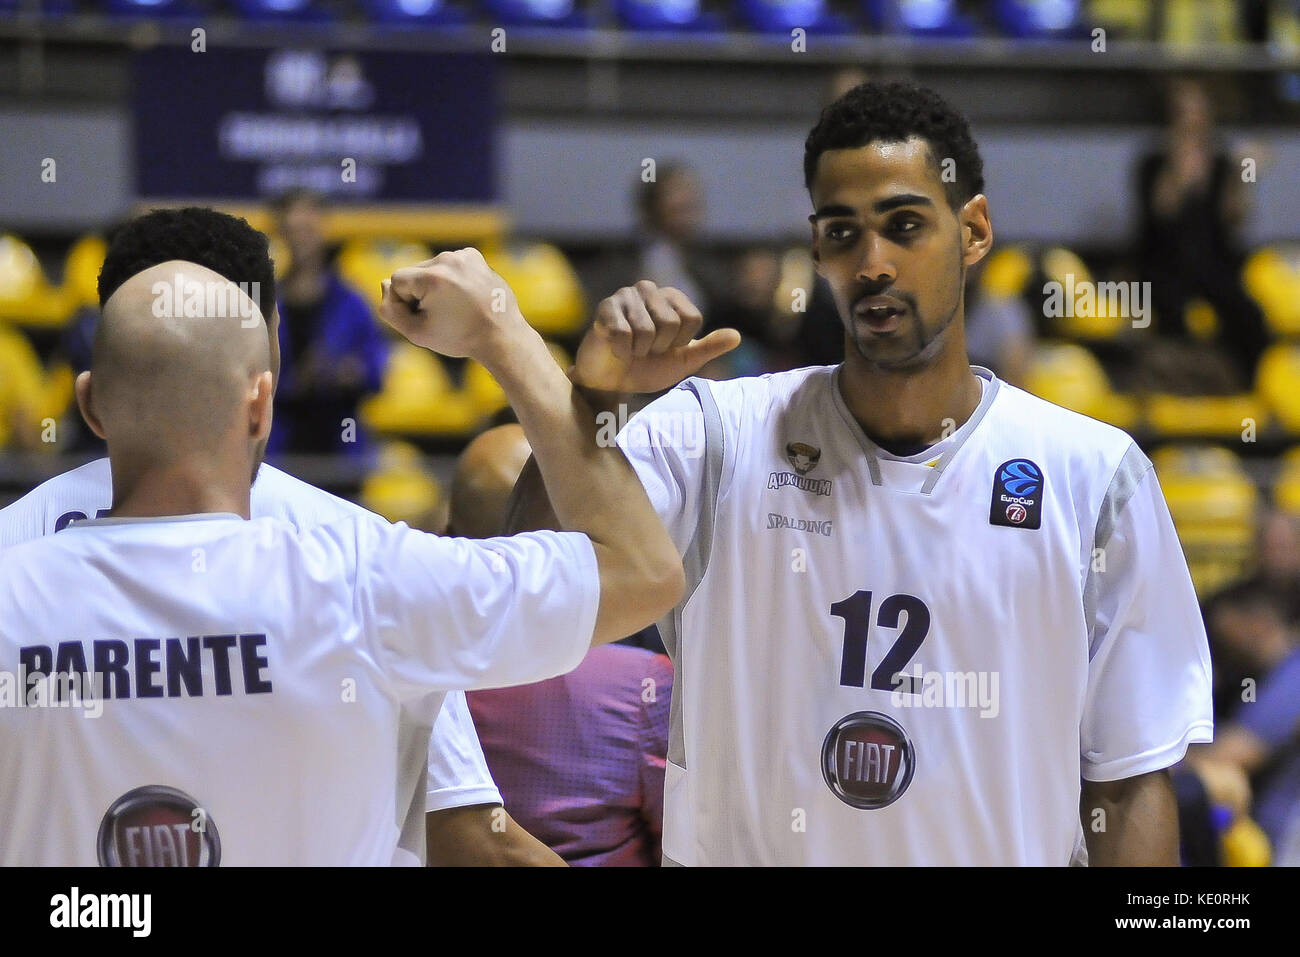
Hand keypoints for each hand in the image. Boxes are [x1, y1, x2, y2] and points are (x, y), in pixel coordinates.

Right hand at [379, 248, 526, 360]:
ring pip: (430, 268)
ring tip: (456, 307)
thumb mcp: (417, 333)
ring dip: (435, 285)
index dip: (406, 302)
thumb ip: (390, 310)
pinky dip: (452, 279)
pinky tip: (465, 296)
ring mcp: (464, 255)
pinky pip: (449, 265)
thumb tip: (383, 283)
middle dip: (420, 292)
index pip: (396, 280)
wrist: (502, 336)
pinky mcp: (475, 256)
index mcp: (432, 277)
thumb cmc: (459, 337)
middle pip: (413, 272)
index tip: (428, 317)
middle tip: (444, 315)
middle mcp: (448, 259)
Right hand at [572, 280, 740, 394]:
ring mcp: (625, 296)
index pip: (692, 319)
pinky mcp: (605, 308)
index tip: (666, 348)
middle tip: (645, 350)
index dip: (680, 343)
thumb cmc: (647, 368)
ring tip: (631, 349)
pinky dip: (621, 351)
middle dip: (659, 347)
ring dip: (639, 351)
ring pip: (646, 330)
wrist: (611, 383)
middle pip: (671, 322)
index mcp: (672, 297)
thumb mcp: (683, 361)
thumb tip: (737, 336)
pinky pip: (622, 334)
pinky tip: (615, 349)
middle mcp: (649, 290)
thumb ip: (709, 348)